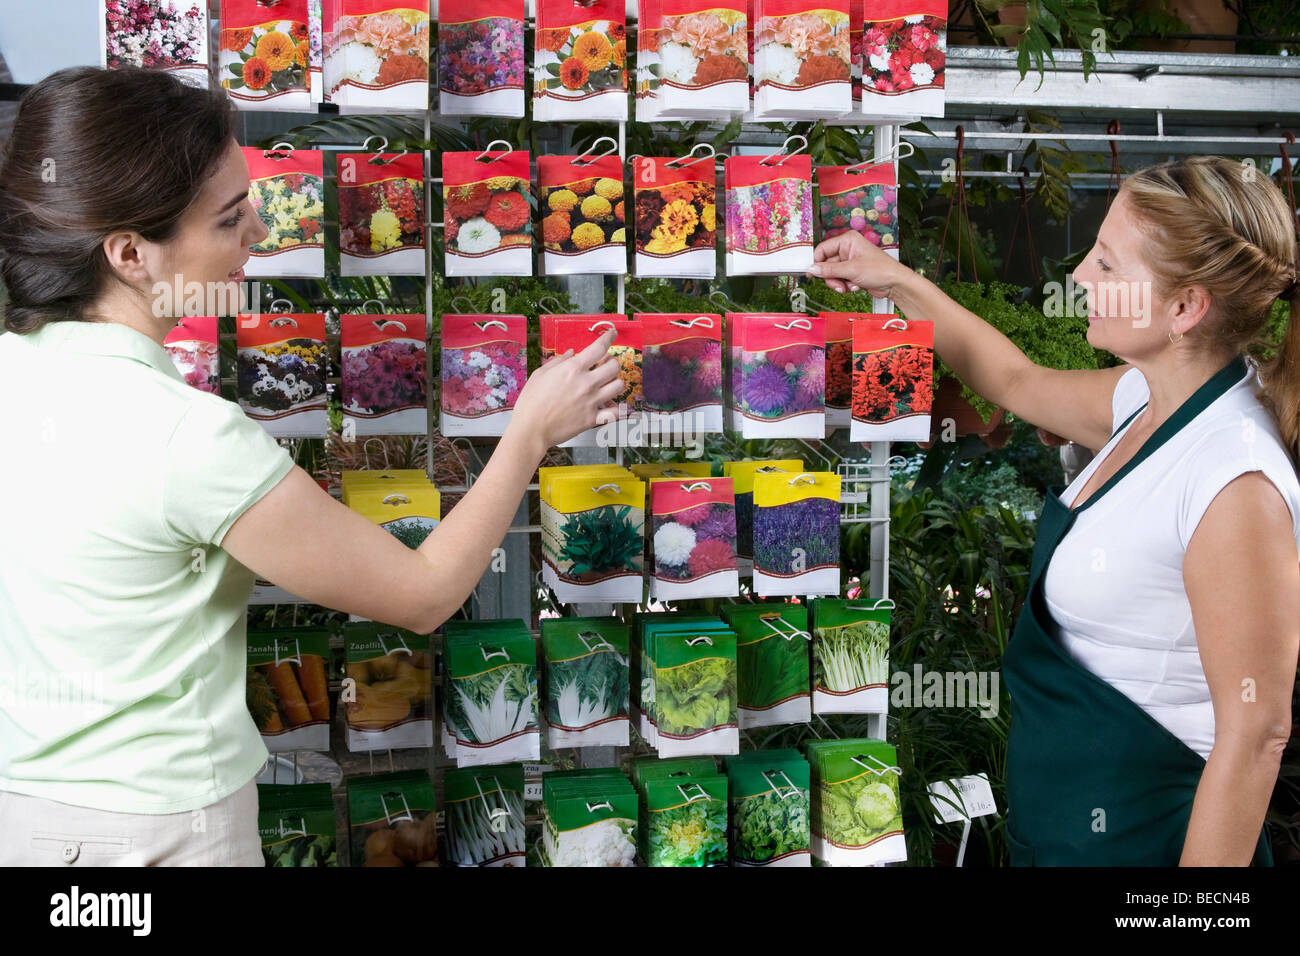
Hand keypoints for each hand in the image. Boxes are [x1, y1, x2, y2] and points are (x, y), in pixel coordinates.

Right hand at [506, 328, 624, 450]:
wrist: (530, 429)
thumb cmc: (531, 402)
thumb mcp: (540, 374)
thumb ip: (558, 361)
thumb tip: (571, 353)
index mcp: (572, 369)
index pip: (599, 347)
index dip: (609, 337)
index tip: (613, 333)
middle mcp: (586, 383)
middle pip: (614, 366)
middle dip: (612, 363)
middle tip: (606, 365)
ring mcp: (591, 401)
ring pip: (618, 386)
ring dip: (615, 383)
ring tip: (608, 385)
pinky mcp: (593, 419)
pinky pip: (616, 412)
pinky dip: (616, 409)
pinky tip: (611, 406)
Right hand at [807, 230, 910, 297]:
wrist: (895, 284)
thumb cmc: (881, 270)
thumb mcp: (851, 269)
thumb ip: (829, 270)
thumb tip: (812, 269)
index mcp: (847, 241)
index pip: (823, 249)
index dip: (817, 262)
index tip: (812, 273)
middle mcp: (848, 249)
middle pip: (826, 264)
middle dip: (831, 277)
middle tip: (837, 284)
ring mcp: (850, 261)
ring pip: (832, 274)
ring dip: (838, 283)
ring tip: (848, 286)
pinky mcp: (853, 272)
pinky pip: (840, 279)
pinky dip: (845, 285)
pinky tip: (855, 286)